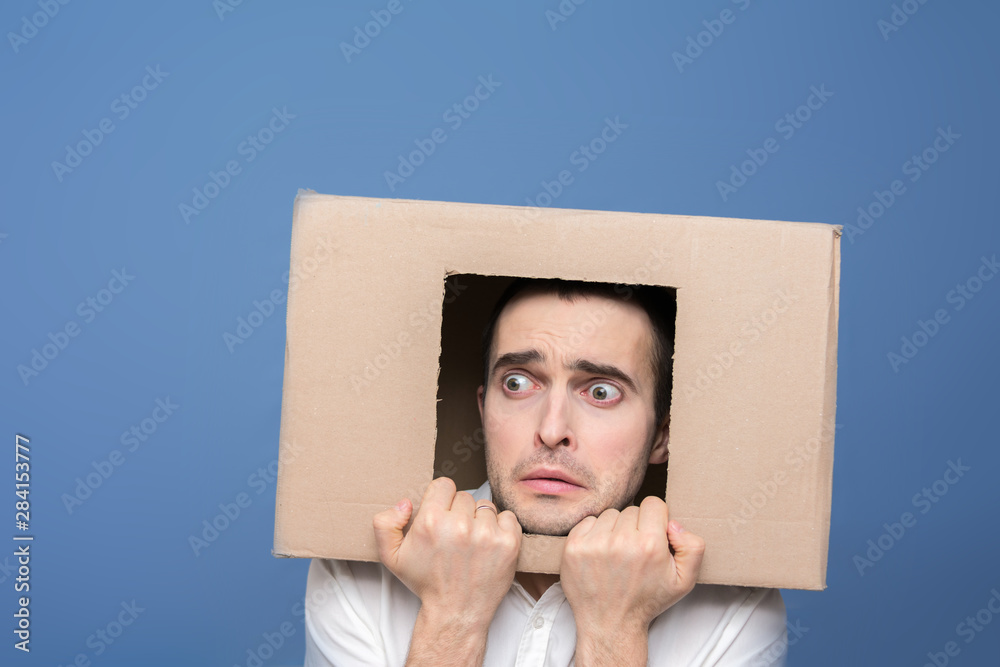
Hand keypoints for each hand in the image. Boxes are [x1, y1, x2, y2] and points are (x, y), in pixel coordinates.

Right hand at [373, 477, 522, 632]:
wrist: (456, 612)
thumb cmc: (426, 583)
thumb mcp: (391, 557)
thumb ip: (385, 524)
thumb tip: (405, 503)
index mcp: (431, 521)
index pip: (444, 485)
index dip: (442, 499)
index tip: (442, 515)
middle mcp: (459, 525)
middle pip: (465, 496)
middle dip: (460, 512)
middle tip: (456, 536)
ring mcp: (487, 533)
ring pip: (486, 507)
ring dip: (480, 521)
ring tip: (473, 543)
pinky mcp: (508, 542)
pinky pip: (508, 517)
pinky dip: (502, 527)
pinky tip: (490, 543)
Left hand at [560, 496, 704, 664]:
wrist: (611, 624)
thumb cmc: (647, 601)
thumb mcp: (685, 581)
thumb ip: (693, 546)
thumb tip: (673, 523)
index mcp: (650, 545)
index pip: (653, 503)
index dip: (656, 518)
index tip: (652, 535)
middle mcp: (621, 541)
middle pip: (632, 510)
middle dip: (636, 526)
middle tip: (634, 551)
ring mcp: (594, 543)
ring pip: (610, 515)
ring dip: (614, 529)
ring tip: (617, 553)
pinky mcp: (573, 547)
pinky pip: (588, 521)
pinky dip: (594, 532)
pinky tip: (600, 553)